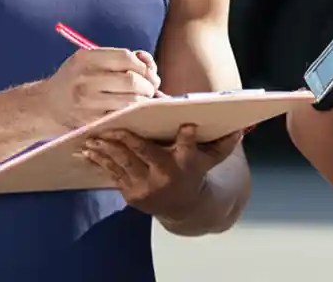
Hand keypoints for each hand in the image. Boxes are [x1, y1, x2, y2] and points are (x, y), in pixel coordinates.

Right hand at [41, 47, 162, 129]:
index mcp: (86, 58)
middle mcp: (86, 79)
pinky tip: (133, 111)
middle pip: (132, 81)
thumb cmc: (74, 80)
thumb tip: (148, 63)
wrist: (45, 106)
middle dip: (149, 85)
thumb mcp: (89, 61)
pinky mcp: (91, 122)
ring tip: (142, 100)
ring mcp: (88, 103)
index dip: (144, 65)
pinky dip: (133, 114)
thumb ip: (119, 58)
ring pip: (131, 102)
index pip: (126, 57)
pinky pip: (122, 117)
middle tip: (150, 89)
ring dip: (144, 101)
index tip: (148, 73)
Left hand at [78, 124, 244, 218]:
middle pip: (145, 153)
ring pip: (123, 162)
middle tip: (112, 125)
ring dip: (105, 149)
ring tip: (91, 136)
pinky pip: (113, 174)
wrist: (185, 207)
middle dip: (127, 139)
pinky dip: (99, 161)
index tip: (187, 126)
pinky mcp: (132, 194)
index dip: (188, 137)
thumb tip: (245, 125)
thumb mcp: (211, 157)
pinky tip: (87, 150)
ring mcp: (148, 186)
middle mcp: (167, 174)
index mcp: (187, 162)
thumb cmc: (197, 172)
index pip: (189, 146)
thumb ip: (223, 140)